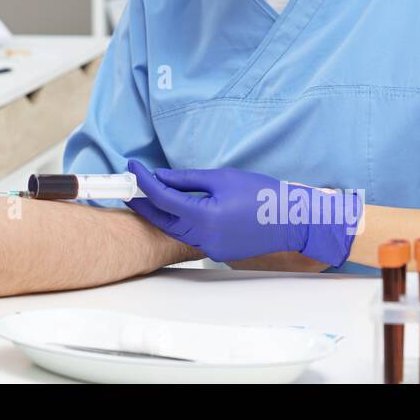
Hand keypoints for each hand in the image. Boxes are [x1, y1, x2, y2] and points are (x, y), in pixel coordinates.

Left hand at [125, 159, 361, 266]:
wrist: (290, 220)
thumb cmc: (261, 194)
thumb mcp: (221, 178)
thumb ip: (186, 180)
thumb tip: (160, 177)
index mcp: (204, 216)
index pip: (162, 198)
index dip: (144, 181)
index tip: (133, 167)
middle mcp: (203, 237)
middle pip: (162, 219)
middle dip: (143, 203)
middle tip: (128, 186)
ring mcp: (210, 248)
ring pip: (175, 230)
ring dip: (159, 213)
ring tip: (146, 196)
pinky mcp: (217, 252)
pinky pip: (191, 236)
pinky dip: (179, 222)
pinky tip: (175, 209)